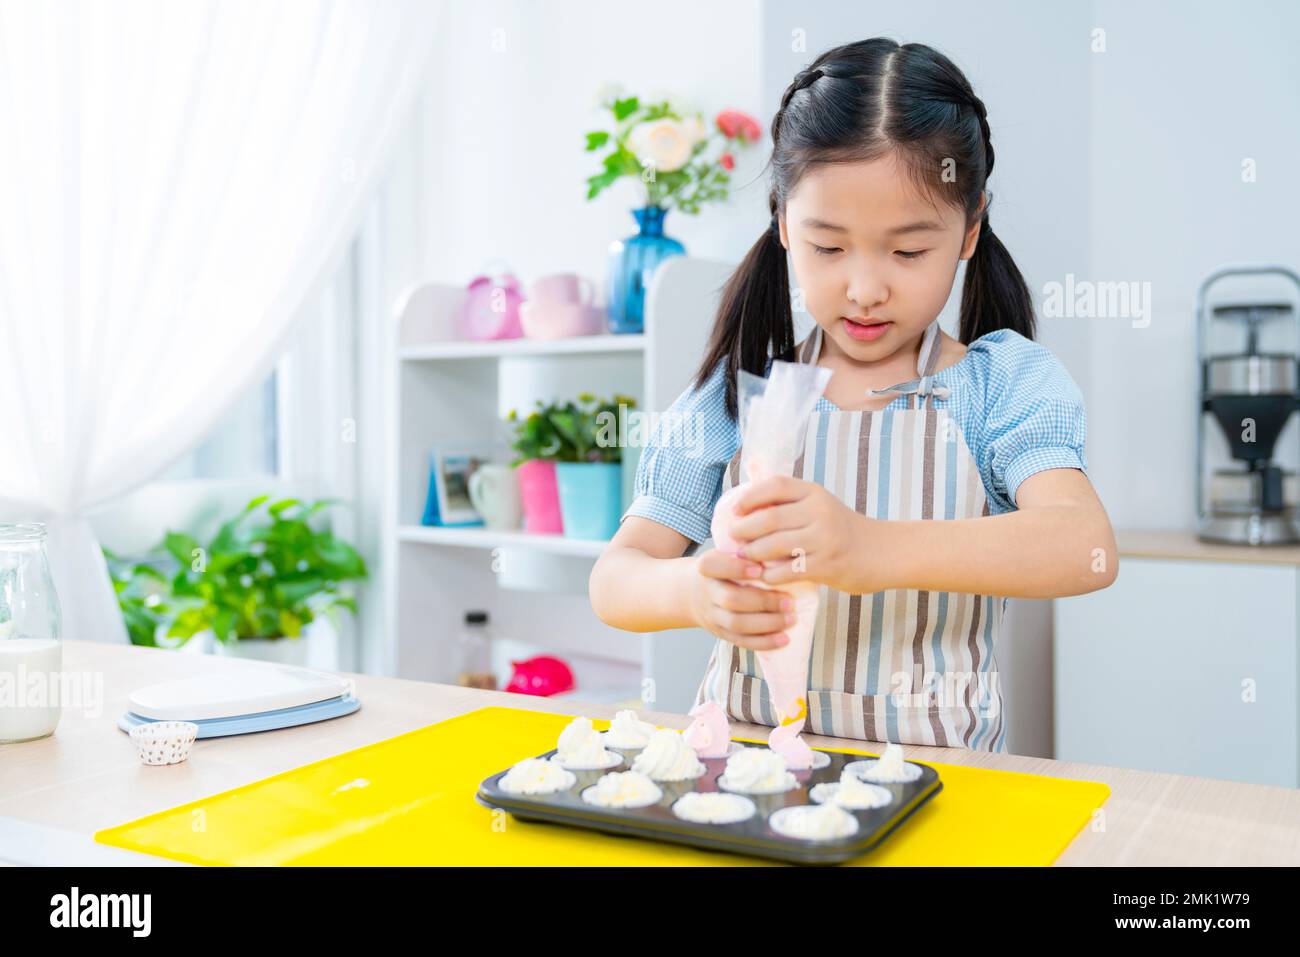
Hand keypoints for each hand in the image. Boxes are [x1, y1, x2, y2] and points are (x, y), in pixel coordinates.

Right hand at [687, 550, 794, 651]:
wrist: (694, 594)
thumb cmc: (723, 569)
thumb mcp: (726, 554)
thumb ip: (748, 551)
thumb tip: (783, 547)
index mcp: (707, 568)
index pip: (715, 566)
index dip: (736, 568)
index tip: (760, 569)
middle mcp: (708, 592)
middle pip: (731, 600)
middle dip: (763, 602)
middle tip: (790, 601)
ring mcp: (713, 616)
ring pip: (737, 624)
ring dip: (768, 623)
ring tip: (791, 618)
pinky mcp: (721, 634)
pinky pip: (742, 641)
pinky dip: (764, 642)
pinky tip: (784, 639)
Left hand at [727, 474, 874, 590]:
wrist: (882, 552)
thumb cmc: (842, 530)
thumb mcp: (820, 506)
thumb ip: (790, 503)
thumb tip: (746, 504)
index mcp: (815, 493)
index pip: (775, 485)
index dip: (749, 496)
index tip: (735, 510)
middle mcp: (820, 512)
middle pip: (769, 517)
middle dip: (744, 529)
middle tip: (733, 538)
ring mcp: (825, 539)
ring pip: (774, 545)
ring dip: (753, 553)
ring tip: (745, 557)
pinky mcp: (828, 565)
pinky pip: (788, 570)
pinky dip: (770, 575)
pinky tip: (765, 576)